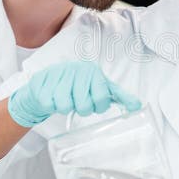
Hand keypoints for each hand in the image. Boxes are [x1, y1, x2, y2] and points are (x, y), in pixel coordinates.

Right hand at [7, 61, 140, 127]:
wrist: (48, 82)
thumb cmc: (77, 87)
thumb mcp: (100, 88)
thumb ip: (119, 96)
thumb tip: (137, 105)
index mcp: (93, 71)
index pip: (102, 99)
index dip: (97, 106)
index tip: (93, 102)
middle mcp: (76, 70)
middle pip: (84, 105)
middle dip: (80, 108)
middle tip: (77, 102)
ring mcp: (58, 74)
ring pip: (65, 106)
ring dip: (64, 108)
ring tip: (64, 99)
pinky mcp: (41, 81)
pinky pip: (49, 105)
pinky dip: (50, 106)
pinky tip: (52, 97)